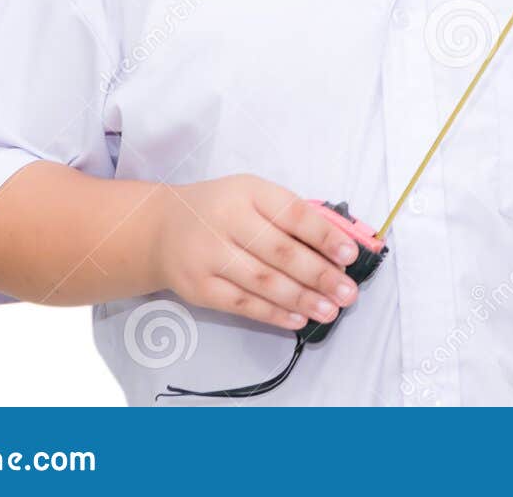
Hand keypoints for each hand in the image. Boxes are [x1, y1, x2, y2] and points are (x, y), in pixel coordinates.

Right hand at [146, 174, 361, 331]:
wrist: (161, 228)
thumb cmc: (223, 209)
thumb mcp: (254, 196)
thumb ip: (292, 216)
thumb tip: (337, 248)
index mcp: (249, 192)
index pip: (293, 214)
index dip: (325, 236)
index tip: (351, 255)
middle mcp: (227, 221)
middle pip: (281, 252)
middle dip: (320, 275)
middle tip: (347, 293)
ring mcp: (209, 255)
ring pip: (263, 282)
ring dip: (302, 299)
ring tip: (330, 310)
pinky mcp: (198, 287)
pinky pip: (241, 304)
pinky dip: (273, 314)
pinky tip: (297, 320)